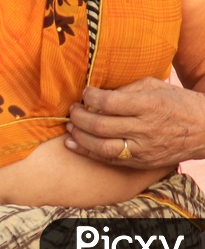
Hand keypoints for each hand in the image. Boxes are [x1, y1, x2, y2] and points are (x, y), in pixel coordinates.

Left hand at [66, 78, 204, 169]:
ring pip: (102, 147)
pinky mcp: (142, 162)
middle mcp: (146, 129)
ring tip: (70, 125)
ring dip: (79, 137)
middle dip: (79, 117)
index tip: (85, 93)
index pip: (109, 103)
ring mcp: (144, 149)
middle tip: (73, 109)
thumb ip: (126, 88)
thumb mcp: (156, 86)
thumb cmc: (179, 103)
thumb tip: (96, 93)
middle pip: (101, 126)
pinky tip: (73, 144)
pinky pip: (110, 160)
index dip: (90, 97)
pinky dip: (87, 152)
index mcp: (149, 105)